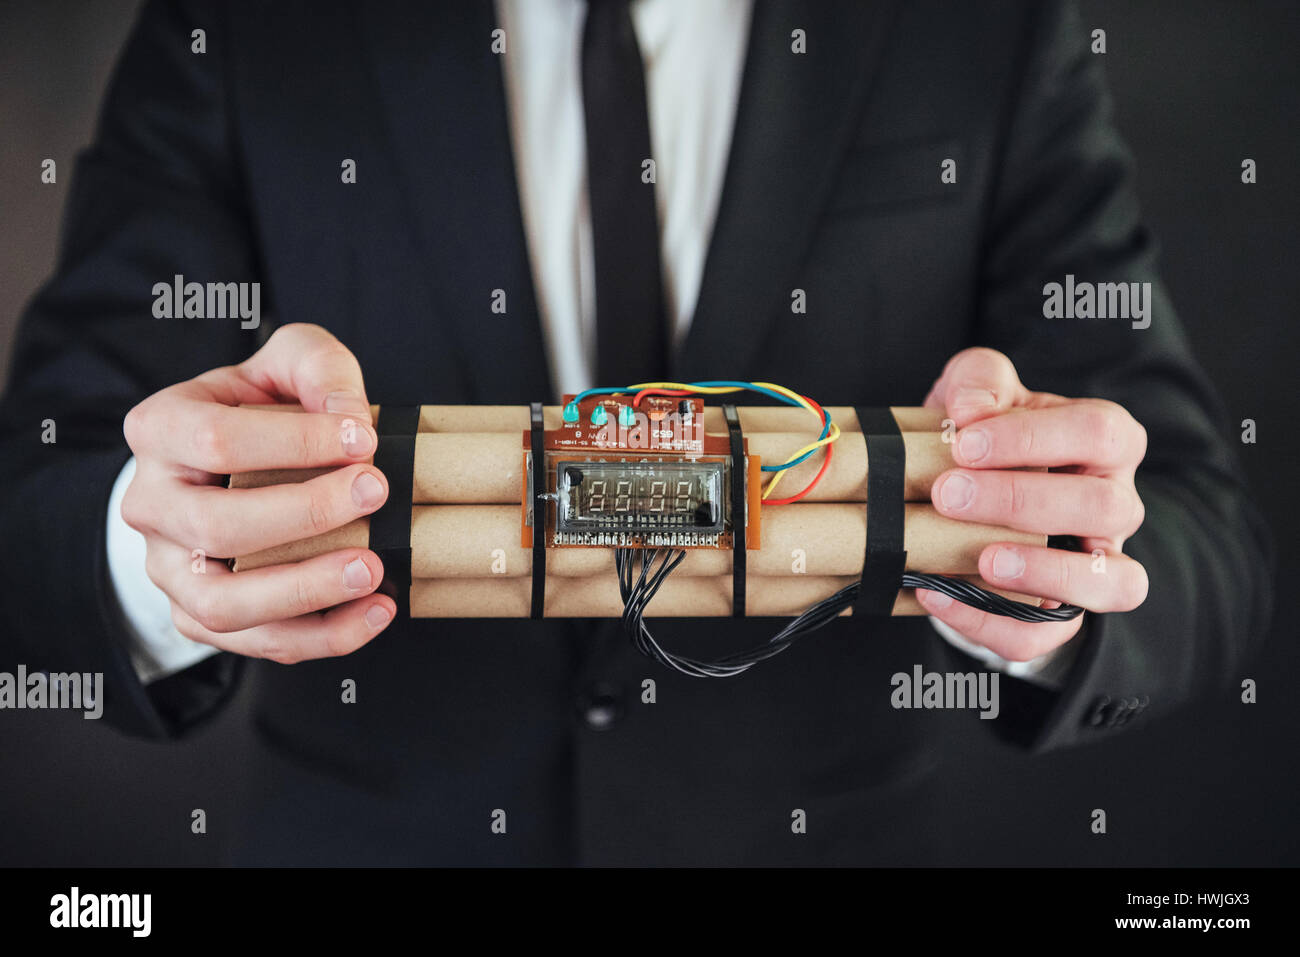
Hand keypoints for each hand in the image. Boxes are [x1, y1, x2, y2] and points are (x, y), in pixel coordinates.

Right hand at [120, 323, 395, 662]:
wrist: (232, 464)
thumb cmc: (262, 410)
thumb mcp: (287, 364)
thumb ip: (318, 368)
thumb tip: (349, 418)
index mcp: (159, 431)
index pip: (216, 440)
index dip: (296, 442)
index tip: (365, 439)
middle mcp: (153, 505)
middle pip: (217, 526)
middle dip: (306, 514)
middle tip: (375, 493)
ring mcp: (171, 569)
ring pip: (225, 603)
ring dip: (307, 591)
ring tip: (374, 570)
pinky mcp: (200, 618)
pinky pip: (258, 642)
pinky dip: (324, 635)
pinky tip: (377, 610)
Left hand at [919, 347, 1148, 660]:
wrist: (969, 496)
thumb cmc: (984, 437)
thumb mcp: (979, 392)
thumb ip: (980, 381)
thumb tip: (969, 410)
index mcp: (1106, 442)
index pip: (1098, 432)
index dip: (1034, 438)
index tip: (964, 442)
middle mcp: (1115, 504)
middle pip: (1105, 506)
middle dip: (1022, 501)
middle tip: (949, 495)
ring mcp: (1098, 566)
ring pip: (1115, 584)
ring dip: (1048, 573)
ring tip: (984, 560)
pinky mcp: (1062, 615)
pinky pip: (1047, 635)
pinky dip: (994, 623)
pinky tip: (939, 595)